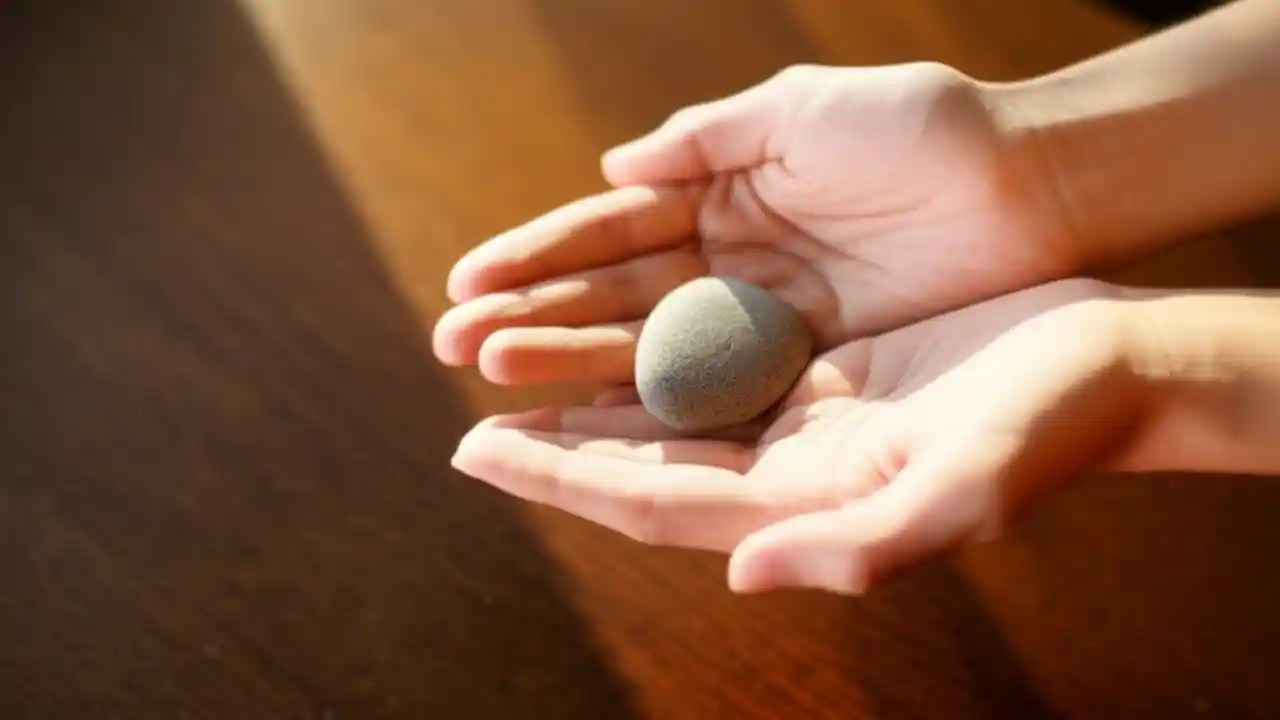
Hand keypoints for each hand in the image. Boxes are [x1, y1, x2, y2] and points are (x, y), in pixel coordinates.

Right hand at [434, 63, 1079, 384]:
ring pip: (650, 347)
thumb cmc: (924, 130)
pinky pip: (715, 386)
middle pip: (614, 297)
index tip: (465, 282)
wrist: (1033, 186)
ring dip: (572, 363)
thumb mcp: (806, 110)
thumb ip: (709, 137)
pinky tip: (590, 418)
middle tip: (454, 348)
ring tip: (497, 378)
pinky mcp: (805, 362)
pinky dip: (652, 401)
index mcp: (720, 191)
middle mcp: (729, 259)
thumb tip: (614, 165)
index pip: (609, 230)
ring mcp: (762, 316)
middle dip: (534, 317)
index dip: (537, 255)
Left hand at [450, 279, 1151, 593]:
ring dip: (595, 401)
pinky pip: (716, 368)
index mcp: (804, 503)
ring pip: (671, 416)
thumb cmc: (1050, 429)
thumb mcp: (965, 491)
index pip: (651, 500)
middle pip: (643, 463)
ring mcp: (804, 422)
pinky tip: (620, 343)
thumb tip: (742, 573)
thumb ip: (857, 542)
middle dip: (557, 446)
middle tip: (474, 419)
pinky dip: (659, 360)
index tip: (478, 450)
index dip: (562, 479)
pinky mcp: (825, 375)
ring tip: (522, 378)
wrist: (1108, 366)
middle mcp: (790, 470)